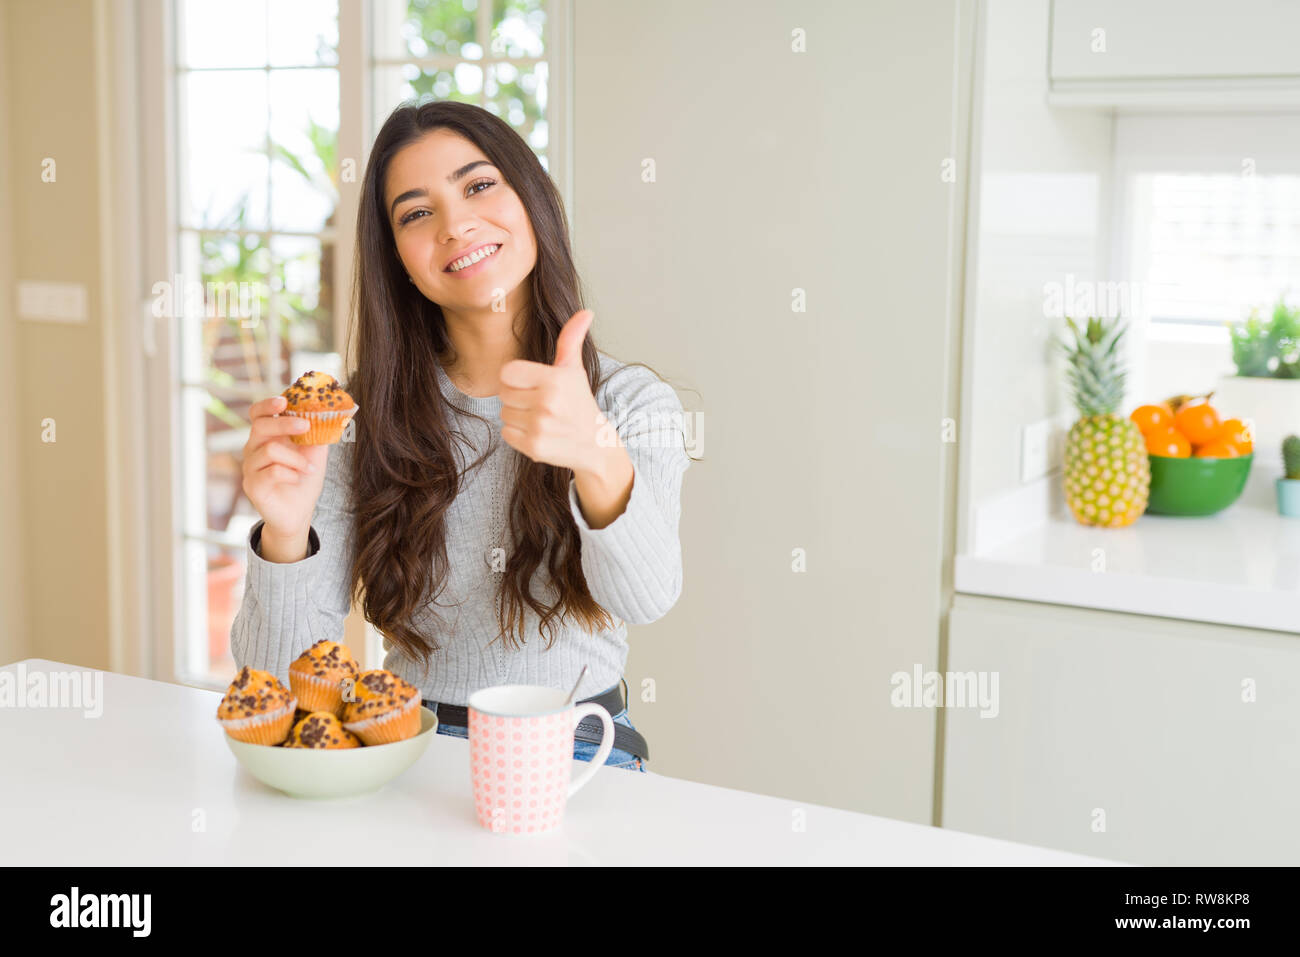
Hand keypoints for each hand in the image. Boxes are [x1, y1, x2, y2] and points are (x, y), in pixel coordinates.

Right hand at [241, 395, 330, 542]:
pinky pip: (272, 472)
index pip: (258, 414)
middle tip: (306, 425)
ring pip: (270, 450)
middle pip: (260, 426)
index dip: (267, 405)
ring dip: (296, 458)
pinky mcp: (252, 485)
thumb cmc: (304, 480)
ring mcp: (250, 467)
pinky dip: (291, 474)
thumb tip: (329, 414)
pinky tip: (297, 479)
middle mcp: (254, 448)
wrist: (298, 512)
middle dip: (284, 424)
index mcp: (267, 436)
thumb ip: (318, 434)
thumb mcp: (315, 454)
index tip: (284, 401)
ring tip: (310, 468)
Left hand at [499, 310, 611, 473]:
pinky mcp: (534, 447)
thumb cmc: (579, 403)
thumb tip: (585, 312)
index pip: (507, 373)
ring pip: (504, 414)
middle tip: (539, 403)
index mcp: (554, 379)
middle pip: (503, 394)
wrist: (595, 444)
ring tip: (541, 419)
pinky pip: (506, 434)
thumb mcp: (574, 370)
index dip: (516, 378)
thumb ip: (571, 339)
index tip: (532, 385)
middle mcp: (547, 402)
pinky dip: (518, 435)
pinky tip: (538, 433)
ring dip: (517, 417)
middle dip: (517, 398)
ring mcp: (540, 426)